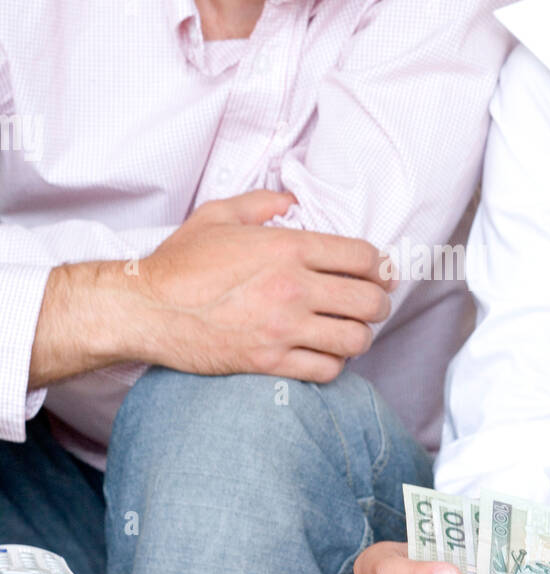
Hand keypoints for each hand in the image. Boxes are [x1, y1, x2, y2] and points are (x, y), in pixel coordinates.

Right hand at [138, 189, 392, 379]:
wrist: (146, 310)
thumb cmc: (179, 264)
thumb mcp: (219, 215)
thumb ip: (262, 203)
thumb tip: (292, 203)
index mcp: (288, 248)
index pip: (363, 257)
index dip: (380, 266)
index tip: (379, 273)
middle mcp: (293, 287)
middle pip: (369, 301)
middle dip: (377, 303)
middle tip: (371, 304)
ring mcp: (283, 328)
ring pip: (355, 339)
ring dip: (359, 336)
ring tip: (349, 331)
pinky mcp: (269, 362)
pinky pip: (327, 369)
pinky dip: (334, 363)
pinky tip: (324, 354)